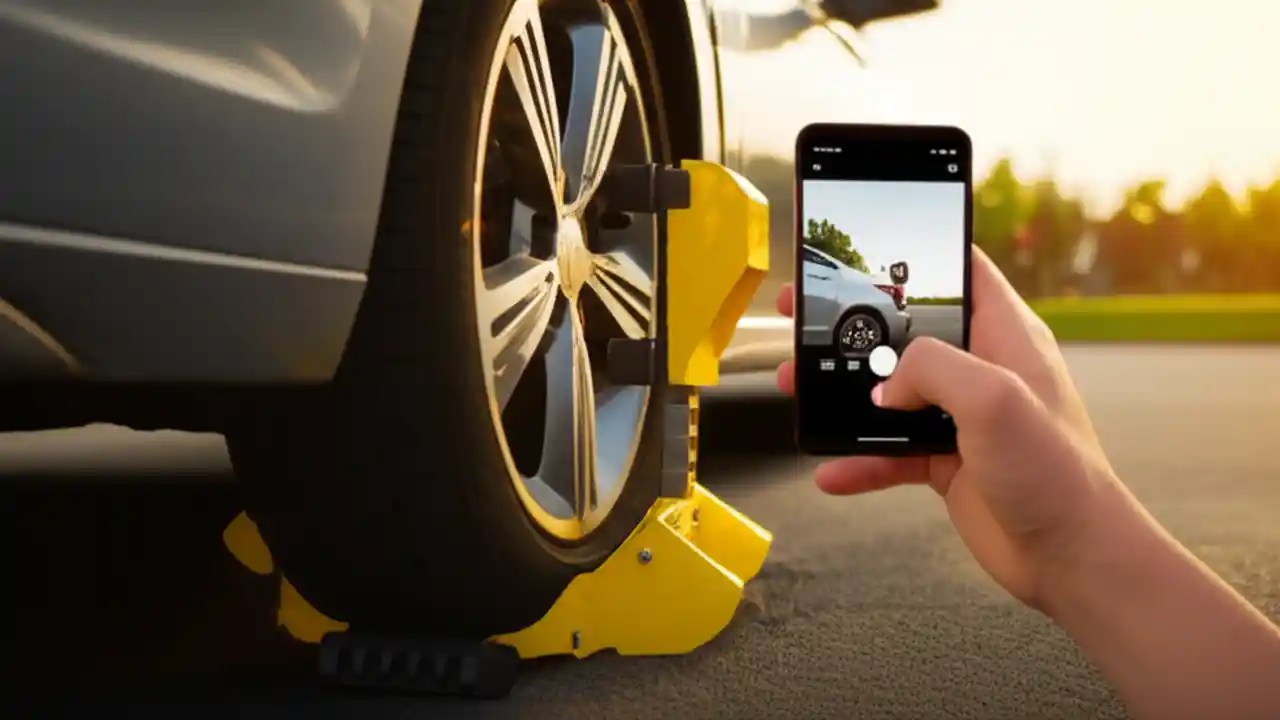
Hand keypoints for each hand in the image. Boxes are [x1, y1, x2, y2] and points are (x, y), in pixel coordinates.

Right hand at [777, 248, 1137, 608]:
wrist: (1071, 557)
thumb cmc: (1058, 474)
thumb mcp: (994, 397)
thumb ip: (932, 367)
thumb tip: (888, 383)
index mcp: (1004, 336)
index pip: (961, 272)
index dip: (917, 254)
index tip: (866, 250)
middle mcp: (981, 371)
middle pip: (906, 331)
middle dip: (853, 324)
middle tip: (806, 313)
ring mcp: (960, 417)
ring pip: (887, 391)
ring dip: (841, 393)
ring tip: (798, 386)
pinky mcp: (945, 461)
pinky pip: (888, 452)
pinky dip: (857, 460)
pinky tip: (832, 469)